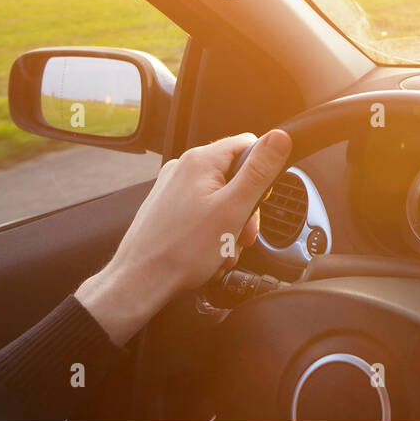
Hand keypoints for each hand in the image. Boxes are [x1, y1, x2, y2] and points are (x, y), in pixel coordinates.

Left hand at [75, 128, 291, 344]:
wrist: (139, 283)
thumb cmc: (180, 251)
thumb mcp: (233, 209)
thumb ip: (259, 171)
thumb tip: (280, 137)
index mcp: (200, 161)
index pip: (248, 145)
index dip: (262, 174)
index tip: (260, 201)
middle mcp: (183, 168)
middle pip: (235, 176)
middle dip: (245, 209)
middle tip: (241, 235)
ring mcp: (173, 188)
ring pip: (220, 198)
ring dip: (230, 226)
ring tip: (222, 249)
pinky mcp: (167, 208)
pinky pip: (203, 212)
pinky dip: (212, 232)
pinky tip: (209, 252)